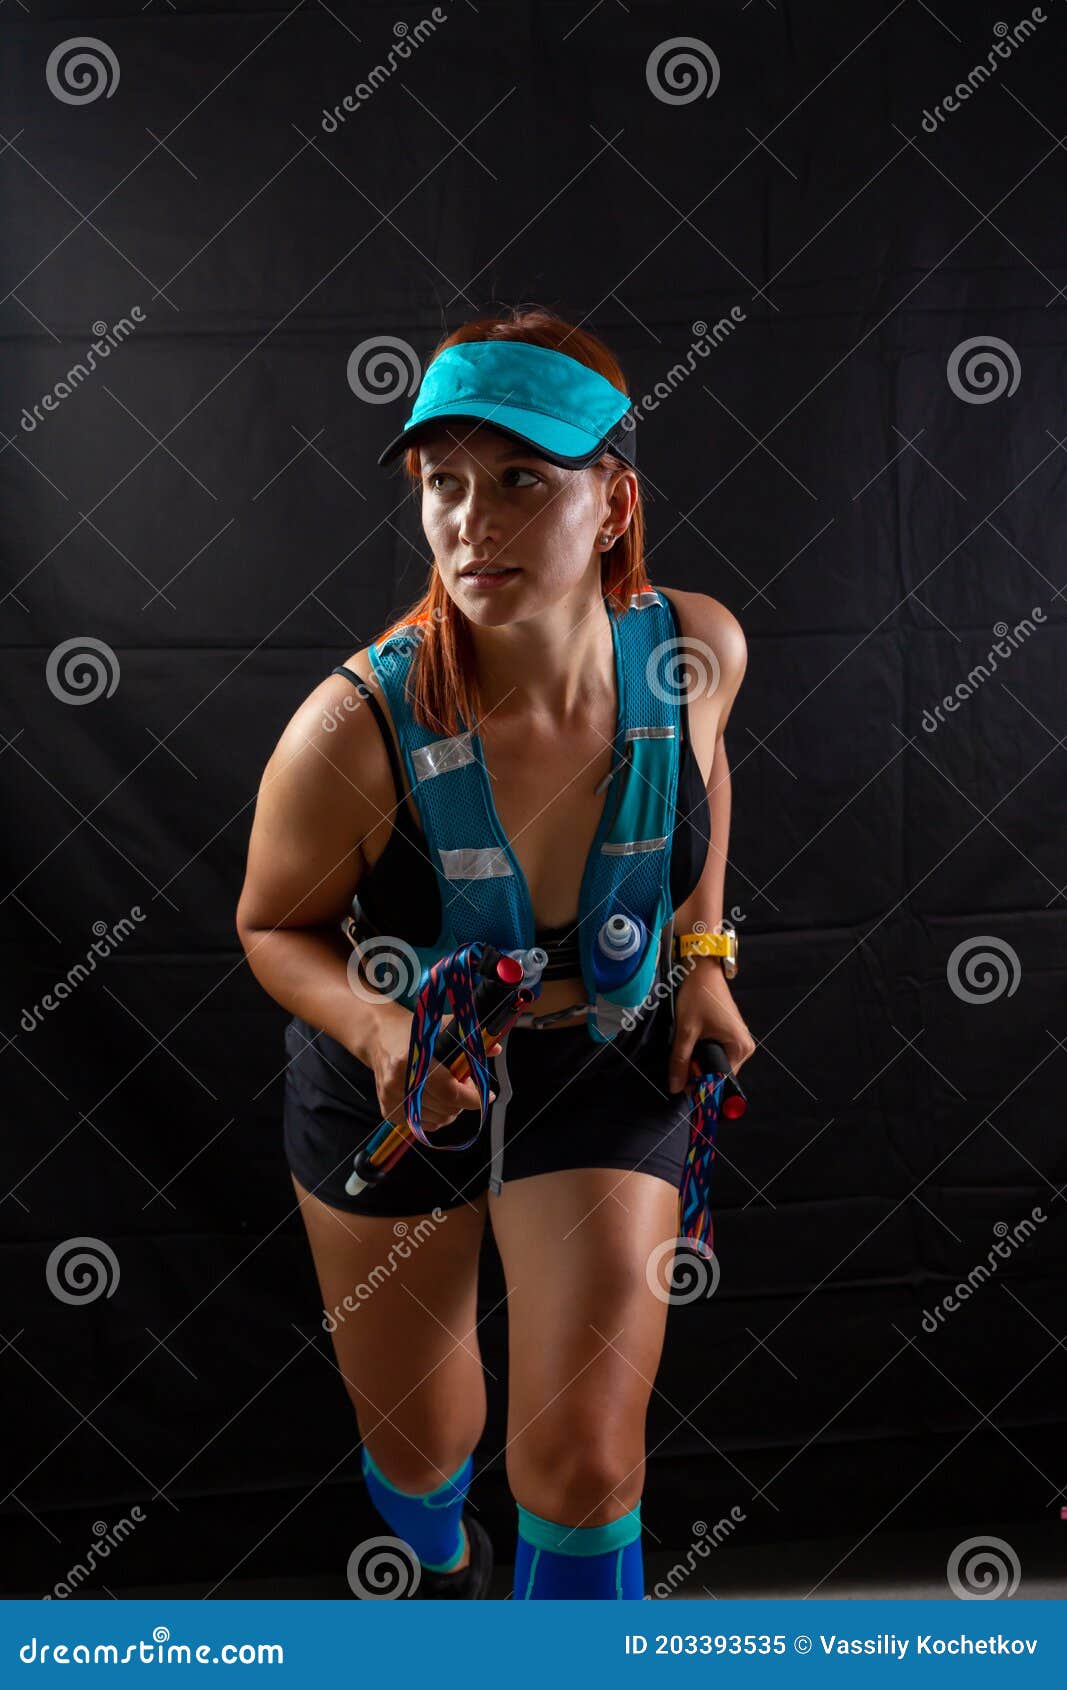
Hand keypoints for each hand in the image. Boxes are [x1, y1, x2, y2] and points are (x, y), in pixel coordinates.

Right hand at [365, 1001, 501, 1132]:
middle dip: (464, 1101)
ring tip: (448, 1089)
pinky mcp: (388, 1111)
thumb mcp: (442, 1028)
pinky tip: (435, 1098)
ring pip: (437, 1120)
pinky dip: (436, 1116)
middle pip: (446, 1109)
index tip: (488, 1095)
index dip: (473, 1098)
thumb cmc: (412, 1032)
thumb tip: (495, 1049)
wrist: (379, 1038)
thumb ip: (469, 1040)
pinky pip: (423, 1125)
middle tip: (465, 1085)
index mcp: (412, 1060)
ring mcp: (391, 1099)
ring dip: (451, 1109)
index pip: (450, 1092)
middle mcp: (398, 1083)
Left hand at [667, 961, 754, 1094]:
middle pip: (720, 1073)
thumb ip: (680, 1060)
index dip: (702, 1084)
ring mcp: (739, 1040)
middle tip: (682, 1062)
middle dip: (700, 1072)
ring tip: (687, 1047)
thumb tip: (675, 1087)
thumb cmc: (698, 996)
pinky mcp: (731, 1034)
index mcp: (741, 1048)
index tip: (683, 1082)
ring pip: (717, 1063)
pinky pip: (718, 1052)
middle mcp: (745, 1047)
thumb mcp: (686, 1030)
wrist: (703, 970)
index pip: (722, 1080)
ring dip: (700, 1061)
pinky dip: (704, 1052)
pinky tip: (693, 1043)